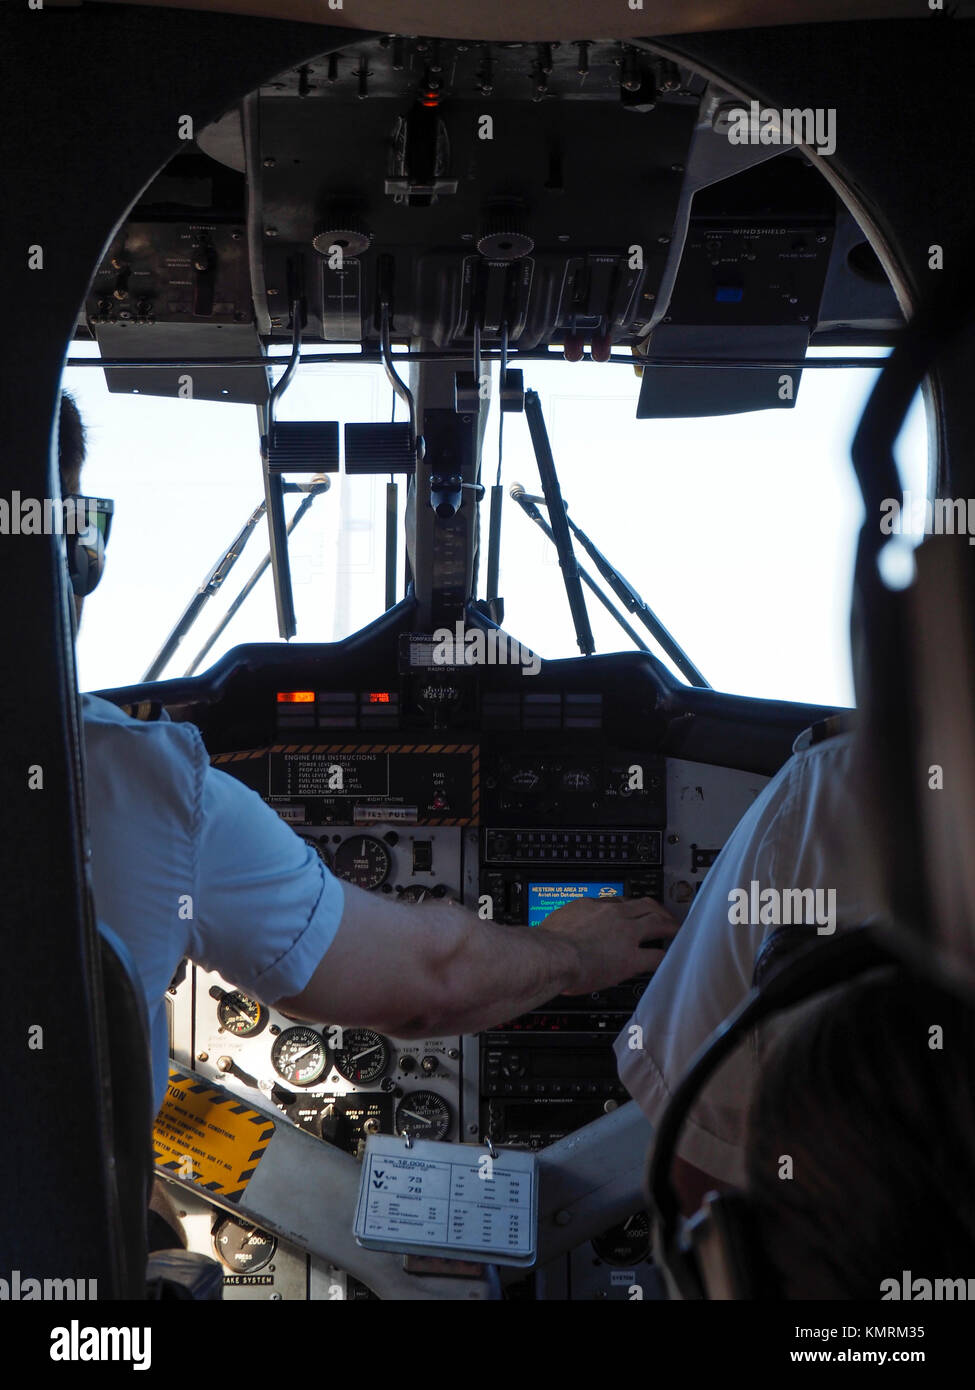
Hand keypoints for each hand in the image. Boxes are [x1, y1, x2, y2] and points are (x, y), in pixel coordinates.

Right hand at [538, 895, 679, 994]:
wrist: (552, 955)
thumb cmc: (546, 944)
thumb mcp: (553, 922)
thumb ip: (563, 924)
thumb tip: (558, 930)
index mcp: (590, 905)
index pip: (616, 901)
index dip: (628, 906)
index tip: (630, 911)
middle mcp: (611, 915)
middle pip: (643, 905)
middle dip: (656, 909)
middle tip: (663, 914)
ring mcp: (625, 935)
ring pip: (656, 922)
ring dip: (669, 926)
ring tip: (675, 930)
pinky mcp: (630, 959)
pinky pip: (656, 956)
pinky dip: (666, 956)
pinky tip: (669, 959)